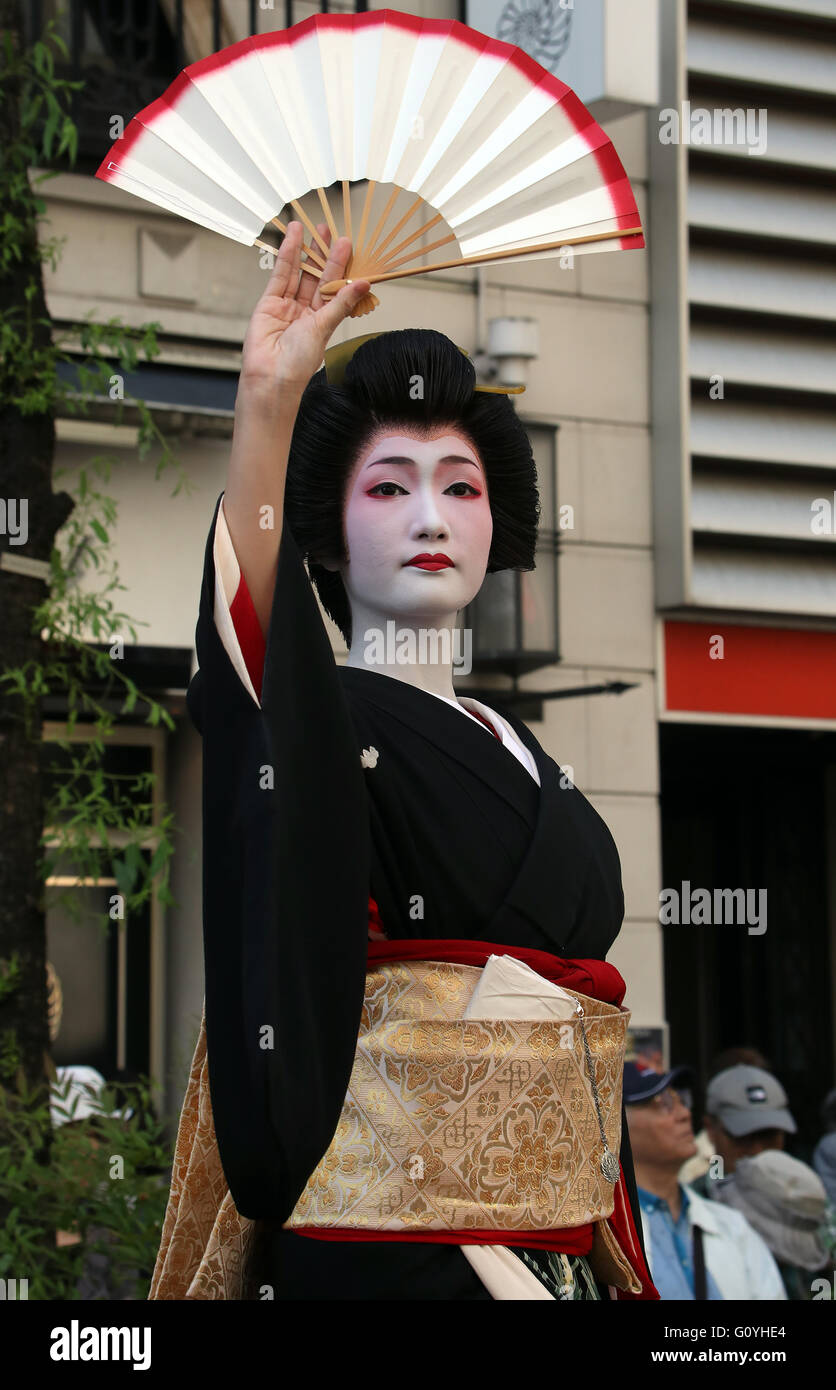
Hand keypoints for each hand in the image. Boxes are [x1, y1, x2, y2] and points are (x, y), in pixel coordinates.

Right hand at [240, 221, 370, 394]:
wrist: (270, 377)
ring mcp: (286, 306)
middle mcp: (305, 311)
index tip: (347, 245)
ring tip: (312, 226)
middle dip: (322, 253)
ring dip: (304, 250)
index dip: (340, 266)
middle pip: (316, 277)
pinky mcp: (269, 302)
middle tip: (330, 229)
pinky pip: (279, 275)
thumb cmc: (298, 363)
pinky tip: (293, 238)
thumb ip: (341, 302)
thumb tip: (365, 283)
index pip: (334, 287)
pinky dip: (286, 256)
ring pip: (298, 273)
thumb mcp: (324, 327)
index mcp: (322, 320)